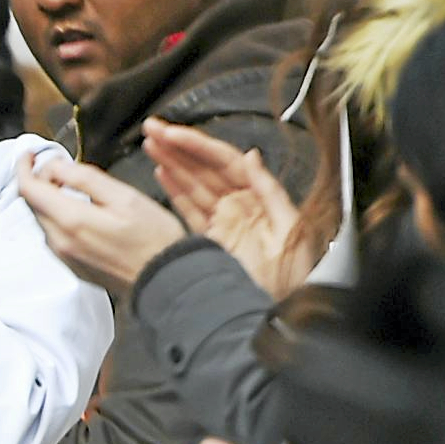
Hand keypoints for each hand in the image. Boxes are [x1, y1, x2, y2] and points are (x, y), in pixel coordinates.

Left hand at [17, 153, 184, 295]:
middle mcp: (61, 242)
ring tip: (74, 188)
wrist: (165, 281)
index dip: (24, 166)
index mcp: (71, 220)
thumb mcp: (123, 196)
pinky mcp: (74, 267)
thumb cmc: (153, 240)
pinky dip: (60, 218)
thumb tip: (58, 167)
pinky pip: (55, 237)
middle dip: (40, 181)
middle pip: (33, 204)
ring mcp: (66, 258)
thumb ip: (85, 178)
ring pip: (43, 220)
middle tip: (61, 168)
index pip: (28, 189)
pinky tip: (83, 213)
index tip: (31, 155)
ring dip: (50, 200)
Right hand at [143, 118, 315, 297]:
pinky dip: (175, 191)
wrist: (280, 314)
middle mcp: (239, 206)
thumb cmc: (294, 278)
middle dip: (177, 146)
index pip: (223, 161)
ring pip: (192, 185)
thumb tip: (251, 157)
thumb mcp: (290, 229)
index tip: (175, 133)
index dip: (197, 145)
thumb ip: (270, 191)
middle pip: (203, 168)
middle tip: (153, 129)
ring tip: (150, 143)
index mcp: (257, 198)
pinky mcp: (210, 242)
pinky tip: (161, 173)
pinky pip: (189, 210)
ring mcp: (223, 223)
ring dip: (171, 162)